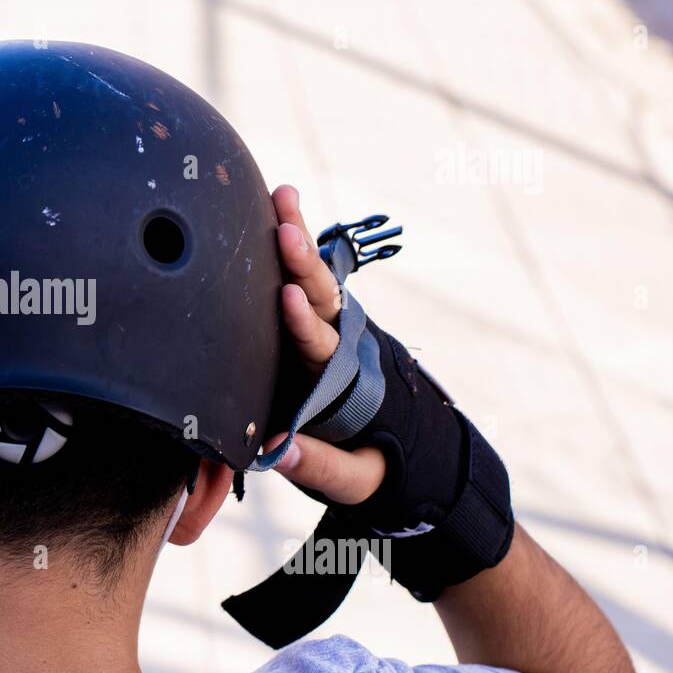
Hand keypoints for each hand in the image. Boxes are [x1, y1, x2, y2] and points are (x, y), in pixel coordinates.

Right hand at [265, 184, 385, 503]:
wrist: (399, 454)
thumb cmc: (373, 467)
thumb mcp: (354, 478)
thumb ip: (321, 465)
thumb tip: (276, 453)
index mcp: (342, 382)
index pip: (320, 346)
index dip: (303, 324)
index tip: (287, 296)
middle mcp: (336, 347)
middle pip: (320, 297)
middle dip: (300, 262)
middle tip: (284, 226)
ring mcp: (326, 332)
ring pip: (314, 279)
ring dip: (296, 237)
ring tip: (281, 193)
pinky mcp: (312, 328)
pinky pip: (301, 282)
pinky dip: (289, 246)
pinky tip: (273, 207)